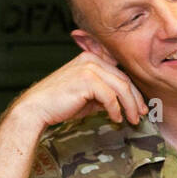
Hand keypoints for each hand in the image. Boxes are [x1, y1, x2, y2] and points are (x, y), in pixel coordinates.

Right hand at [12, 50, 147, 132]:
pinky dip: (116, 110)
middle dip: (135, 100)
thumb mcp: (87, 95)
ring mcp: (89, 68)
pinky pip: (110, 97)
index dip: (133, 91)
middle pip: (124, 80)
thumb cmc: (59, 103)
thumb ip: (104, 93)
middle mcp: (91, 60)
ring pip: (121, 88)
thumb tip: (124, 103)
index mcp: (91, 58)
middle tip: (141, 114)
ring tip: (132, 119)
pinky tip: (116, 118)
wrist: (35, 109)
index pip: (120, 74)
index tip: (140, 106)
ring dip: (130, 106)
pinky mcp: (87, 80)